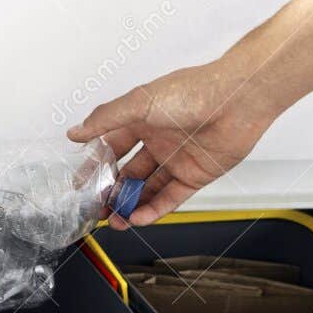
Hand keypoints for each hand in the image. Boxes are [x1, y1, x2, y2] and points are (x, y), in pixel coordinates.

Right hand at [67, 59, 278, 227]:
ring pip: (147, 189)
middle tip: (97, 209)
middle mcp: (159, 140)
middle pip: (128, 173)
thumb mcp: (139, 102)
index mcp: (142, 119)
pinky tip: (138, 218)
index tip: (82, 184)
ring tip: (115, 221)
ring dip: (130, 205)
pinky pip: (170, 197)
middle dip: (112, 193)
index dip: (96, 166)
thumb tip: (75, 133)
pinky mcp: (194, 175)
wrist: (238, 99)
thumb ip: (105, 120)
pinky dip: (153, 209)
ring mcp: (176, 159)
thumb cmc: (192, 92)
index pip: (112, 147)